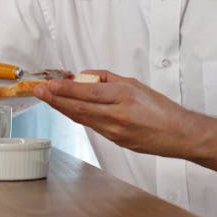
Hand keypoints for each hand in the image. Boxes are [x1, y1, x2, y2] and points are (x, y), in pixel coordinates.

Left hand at [33, 70, 191, 156]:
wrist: (178, 134)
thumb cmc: (161, 108)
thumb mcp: (135, 84)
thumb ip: (108, 79)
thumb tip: (85, 76)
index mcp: (124, 96)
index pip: (88, 92)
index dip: (65, 89)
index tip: (49, 84)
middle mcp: (117, 114)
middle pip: (79, 107)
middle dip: (56, 99)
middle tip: (39, 91)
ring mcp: (115, 131)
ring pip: (82, 119)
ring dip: (62, 108)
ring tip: (47, 98)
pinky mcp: (115, 140)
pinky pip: (91, 126)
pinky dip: (78, 116)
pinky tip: (67, 109)